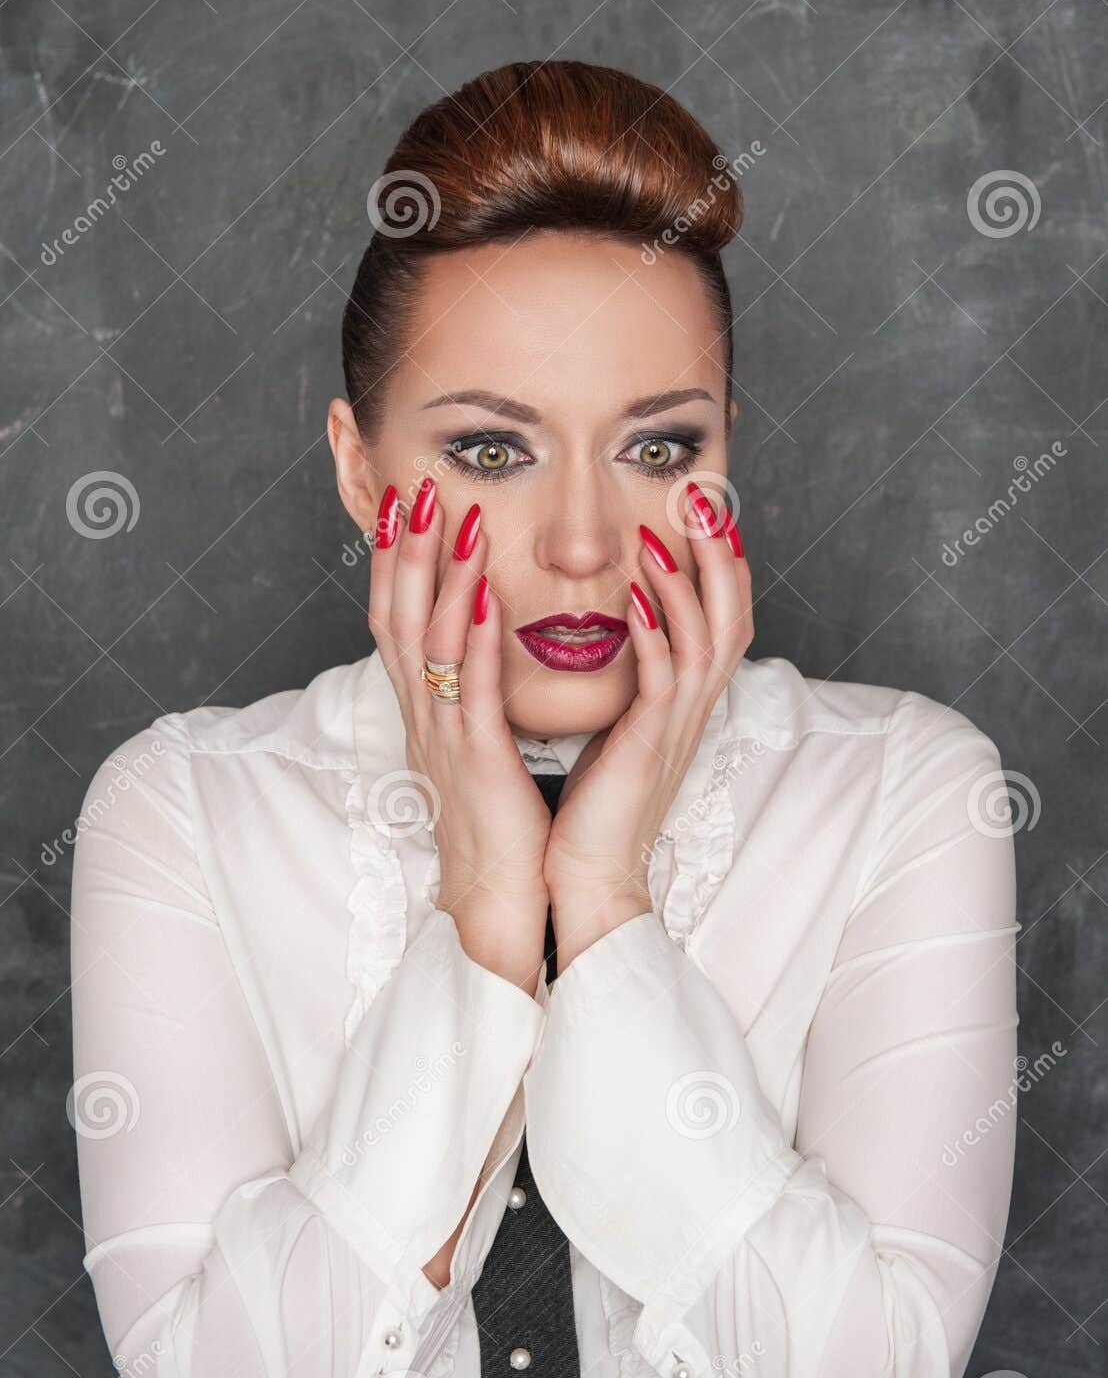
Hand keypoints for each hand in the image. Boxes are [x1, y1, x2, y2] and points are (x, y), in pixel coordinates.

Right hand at [368, 476, 552, 990]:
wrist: (499, 888)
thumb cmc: (494, 812)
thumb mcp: (474, 737)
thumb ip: (470, 686)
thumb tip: (479, 634)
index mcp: (423, 706)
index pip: (394, 616)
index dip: (395, 559)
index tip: (403, 503)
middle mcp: (422, 712)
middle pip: (395, 614)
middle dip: (404, 550)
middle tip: (413, 489)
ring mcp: (442, 733)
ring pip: (426, 641)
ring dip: (439, 576)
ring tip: (454, 520)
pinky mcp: (475, 758)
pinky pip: (468, 688)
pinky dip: (471, 638)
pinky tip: (482, 596)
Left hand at [543, 481, 750, 968]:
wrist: (589, 874)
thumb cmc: (597, 800)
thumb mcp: (620, 723)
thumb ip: (630, 675)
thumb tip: (616, 622)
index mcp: (685, 697)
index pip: (720, 612)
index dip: (718, 558)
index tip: (702, 504)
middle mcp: (694, 705)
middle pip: (731, 611)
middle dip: (719, 550)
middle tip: (703, 493)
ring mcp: (678, 725)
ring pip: (706, 636)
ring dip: (686, 577)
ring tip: (663, 528)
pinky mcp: (651, 746)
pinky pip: (666, 679)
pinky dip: (657, 631)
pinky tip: (635, 593)